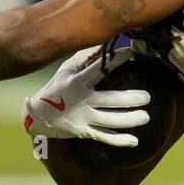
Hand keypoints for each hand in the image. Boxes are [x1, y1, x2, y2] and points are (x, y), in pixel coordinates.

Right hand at [24, 44, 149, 147]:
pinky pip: (104, 137)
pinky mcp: (84, 132)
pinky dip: (120, 141)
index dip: (115, 60)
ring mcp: (83, 118)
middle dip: (130, 99)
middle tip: (147, 97)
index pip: (98, 69)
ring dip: (130, 120)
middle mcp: (81, 101)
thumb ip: (84, 58)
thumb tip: (104, 42)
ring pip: (110, 121)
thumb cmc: (57, 88)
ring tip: (145, 117)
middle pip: (109, 100)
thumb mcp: (66, 70)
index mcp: (77, 82)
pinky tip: (135, 141)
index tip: (131, 52)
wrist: (36, 116)